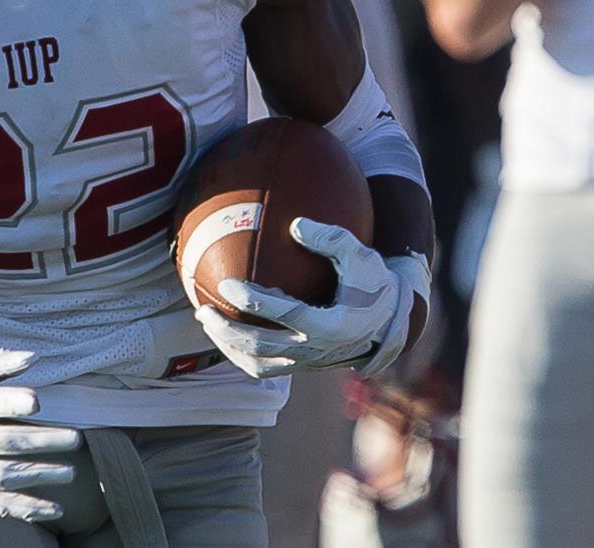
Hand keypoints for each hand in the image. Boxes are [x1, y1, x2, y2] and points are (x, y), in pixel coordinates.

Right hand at [0, 351, 82, 521]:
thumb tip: (34, 358)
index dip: (11, 403)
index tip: (38, 402)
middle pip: (3, 442)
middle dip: (41, 441)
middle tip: (75, 437)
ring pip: (3, 476)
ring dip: (38, 475)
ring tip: (70, 472)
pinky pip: (1, 504)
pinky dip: (28, 509)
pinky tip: (55, 510)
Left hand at [195, 218, 425, 377]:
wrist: (390, 320)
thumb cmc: (372, 281)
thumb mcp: (360, 255)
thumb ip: (330, 238)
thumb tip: (294, 224)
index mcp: (333, 324)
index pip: (286, 315)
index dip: (254, 301)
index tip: (227, 283)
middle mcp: (319, 350)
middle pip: (263, 346)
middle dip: (229, 330)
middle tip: (203, 309)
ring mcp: (309, 363)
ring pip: (259, 365)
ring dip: (228, 347)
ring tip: (206, 323)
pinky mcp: (303, 366)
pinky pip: (266, 369)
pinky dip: (241, 356)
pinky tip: (223, 335)